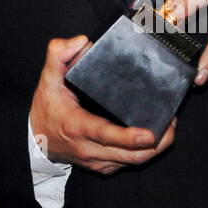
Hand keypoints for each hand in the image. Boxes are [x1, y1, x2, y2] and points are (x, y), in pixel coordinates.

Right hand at [29, 35, 177, 174]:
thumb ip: (58, 54)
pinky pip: (129, 163)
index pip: (106, 134)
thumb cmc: (46, 107)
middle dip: (157, 143)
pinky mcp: (104, 166)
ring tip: (169, 125)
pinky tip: (154, 135)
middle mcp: (89, 149)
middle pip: (130, 154)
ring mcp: (98, 161)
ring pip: (133, 162)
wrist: (35, 139)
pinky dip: (145, 152)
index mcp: (77, 126)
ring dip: (156, 148)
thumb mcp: (47, 78)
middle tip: (172, 122)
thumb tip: (81, 41)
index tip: (149, 134)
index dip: (129, 137)